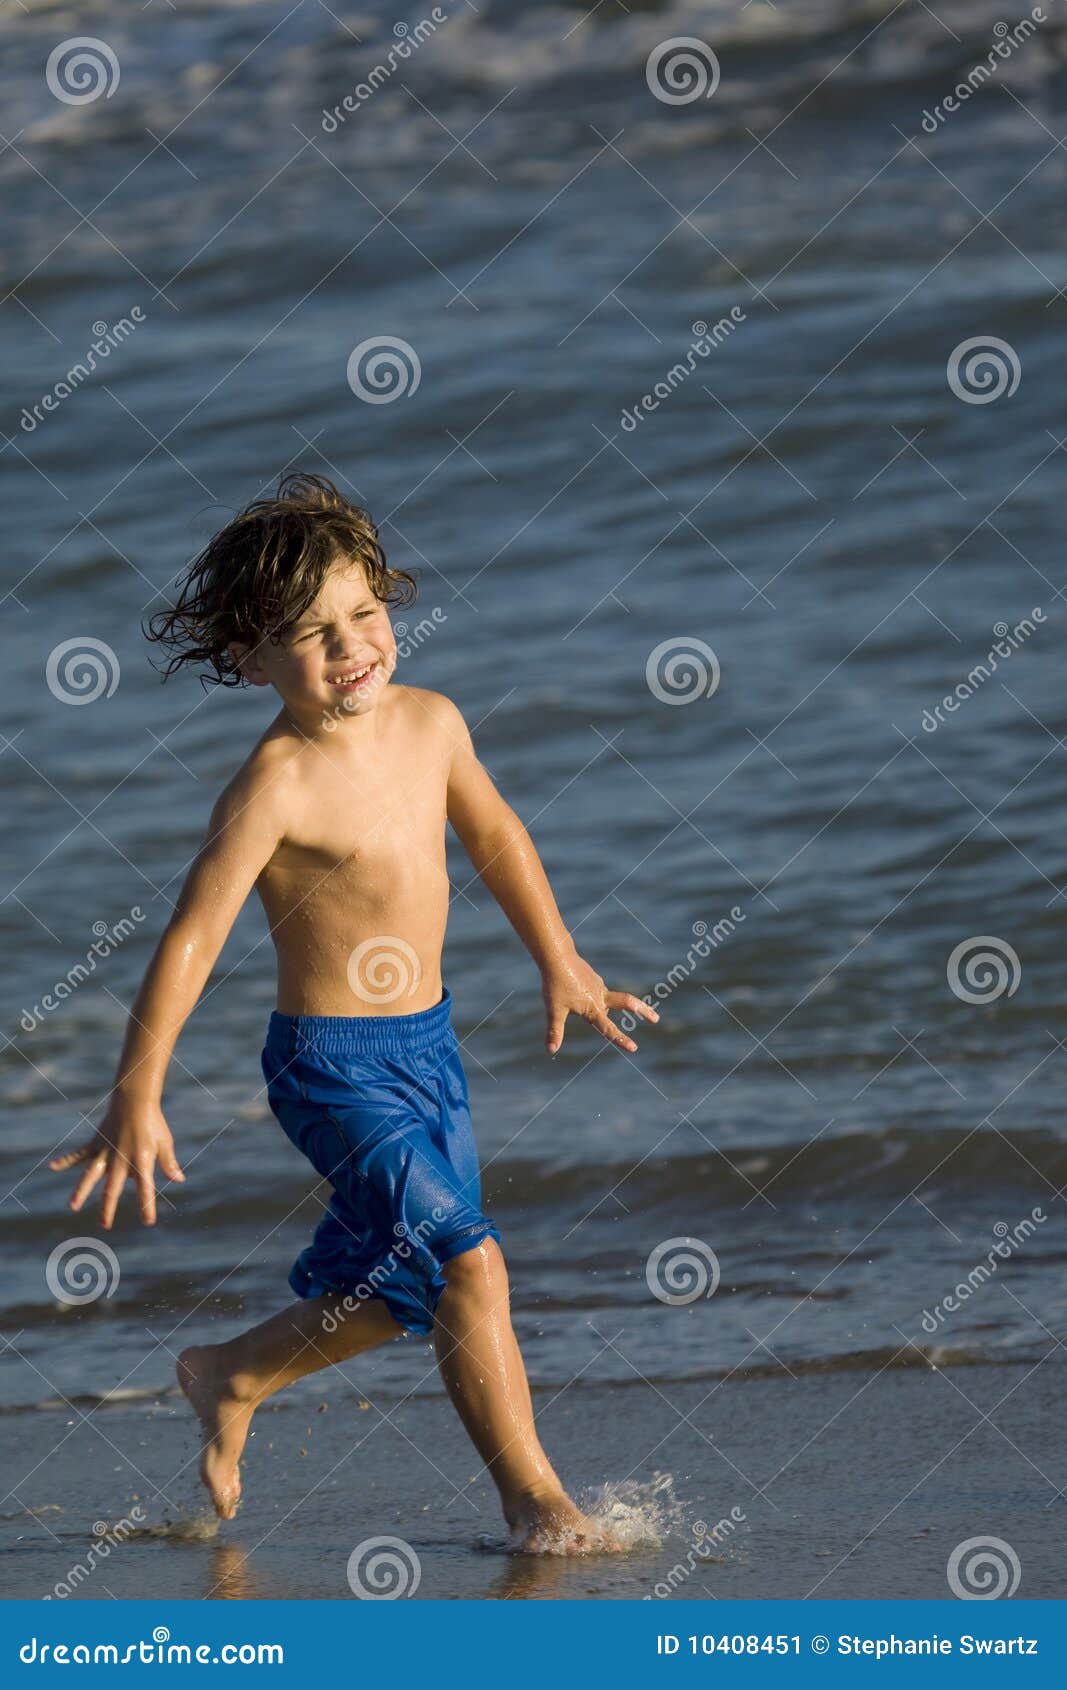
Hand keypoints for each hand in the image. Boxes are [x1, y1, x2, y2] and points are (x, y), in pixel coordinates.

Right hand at [48, 1096, 184, 1227]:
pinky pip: (80, 1154)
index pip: (145, 1188)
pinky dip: (66, 1160)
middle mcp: (121, 1159)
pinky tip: (52, 1166)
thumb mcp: (164, 1143)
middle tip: (105, 1225)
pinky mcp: (97, 1143)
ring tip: (72, 1206)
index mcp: (141, 1161)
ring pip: (91, 1175)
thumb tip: (179, 1180)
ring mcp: (106, 1151)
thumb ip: (168, 1163)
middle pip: (112, 1188)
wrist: (135, 1100)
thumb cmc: (153, 1123)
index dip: (146, 1206)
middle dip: (108, 1208)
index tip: (148, 1222)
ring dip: (81, 1191)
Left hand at [541, 950, 659, 1054]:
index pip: (608, 1028)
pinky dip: (598, 997)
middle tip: (656, 1019)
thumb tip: (551, 1050)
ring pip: (611, 999)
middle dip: (643, 1011)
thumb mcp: (554, 1010)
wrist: (557, 956)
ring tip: (609, 1009)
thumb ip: (555, 1031)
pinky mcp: (594, 978)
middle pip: (628, 1003)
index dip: (621, 1039)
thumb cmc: (556, 984)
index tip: (634, 1048)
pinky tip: (582, 992)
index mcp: (593, 1008)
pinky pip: (598, 991)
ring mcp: (598, 986)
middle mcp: (600, 997)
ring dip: (620, 1005)